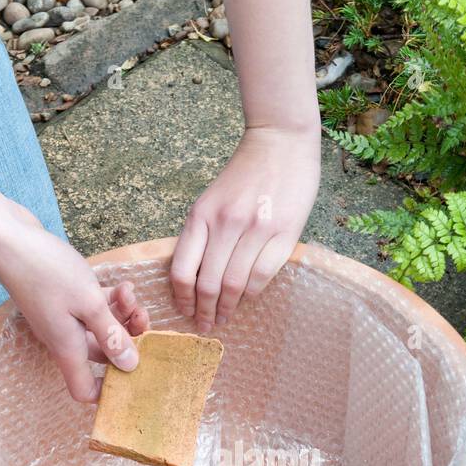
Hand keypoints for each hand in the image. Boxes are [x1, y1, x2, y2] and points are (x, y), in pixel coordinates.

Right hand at [0, 201, 148, 401]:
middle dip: (127, 340)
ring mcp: (61, 319)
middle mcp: (63, 339)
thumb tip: (130, 366)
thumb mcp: (89, 303)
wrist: (8, 238)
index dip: (107, 391)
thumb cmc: (47, 270)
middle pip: (101, 356)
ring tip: (129, 293)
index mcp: (68, 348)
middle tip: (142, 318)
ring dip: (120, 314)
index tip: (132, 375)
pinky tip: (120, 285)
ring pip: (99, 328)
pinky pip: (90, 309)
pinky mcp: (60, 300)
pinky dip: (107, 300)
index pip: (84, 390)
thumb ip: (111, 335)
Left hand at [170, 124, 320, 330]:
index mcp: (201, 216)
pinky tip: (248, 298)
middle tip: (205, 324)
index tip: (185, 311)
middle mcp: (225, 224)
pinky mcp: (283, 233)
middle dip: (204, 311)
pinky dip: (252, 293)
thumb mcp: (210, 199)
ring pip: (235, 284)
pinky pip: (263, 275)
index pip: (183, 270)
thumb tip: (195, 275)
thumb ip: (203, 233)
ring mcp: (255, 229)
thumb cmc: (244, 173)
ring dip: (228, 307)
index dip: (182, 298)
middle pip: (208, 284)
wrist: (280, 142)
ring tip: (224, 317)